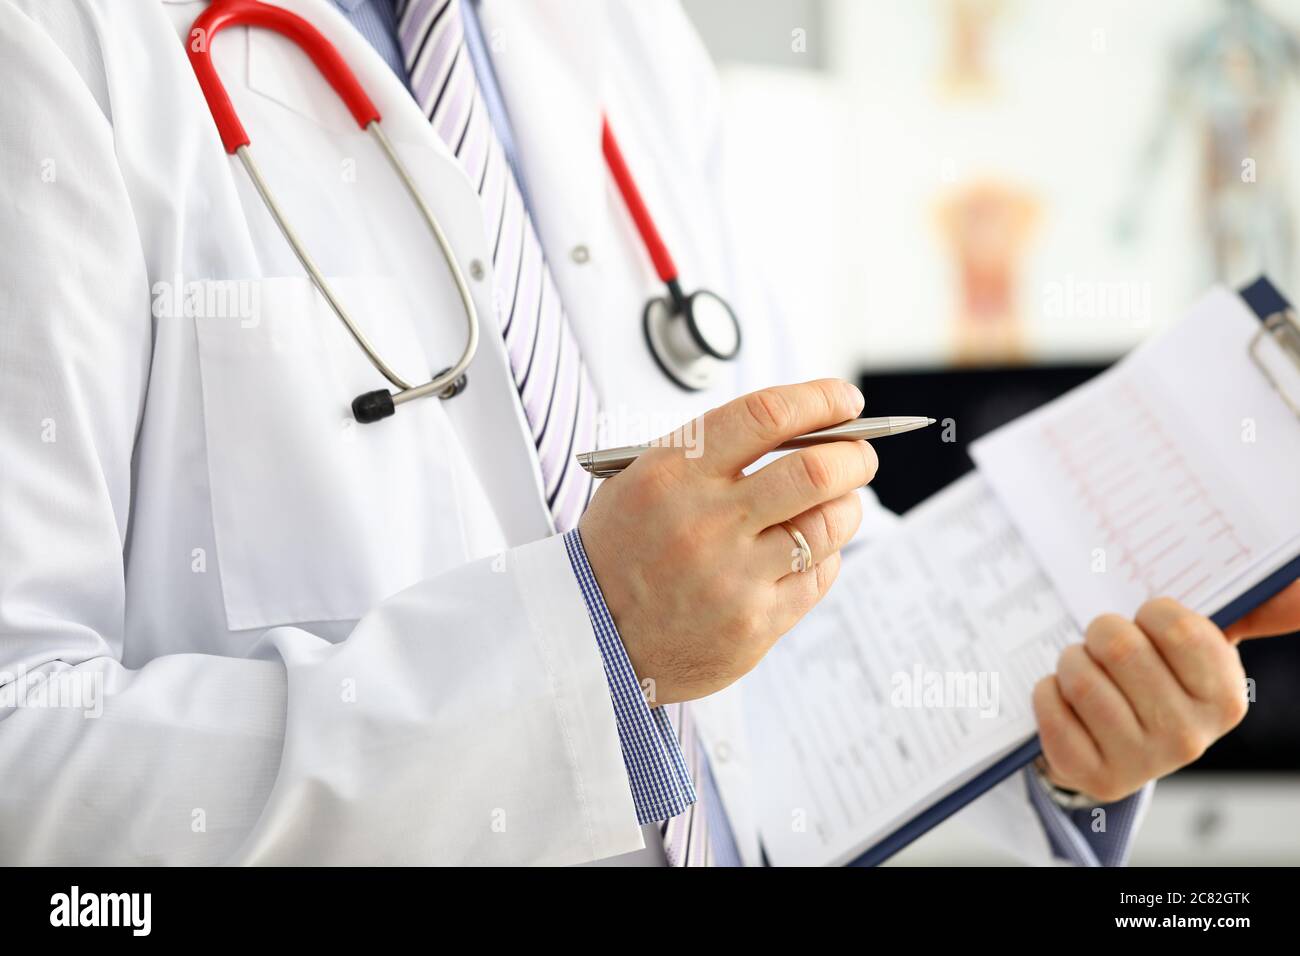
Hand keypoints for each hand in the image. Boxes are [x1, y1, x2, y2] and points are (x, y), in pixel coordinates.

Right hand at [579, 380, 876, 704]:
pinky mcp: (754, 624)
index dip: (821, 401)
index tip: (845, 401)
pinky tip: (808, 550)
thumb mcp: (642, 480)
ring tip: (837, 502)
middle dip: (854, 455)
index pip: (768, 416)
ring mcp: (733, 577)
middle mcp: (706, 522)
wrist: (589, 636)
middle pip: (816, 471)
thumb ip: (714, 453)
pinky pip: (818, 575)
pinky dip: (825, 554)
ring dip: (846, 505)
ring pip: (828, 525)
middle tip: (859, 454)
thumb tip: (803, 428)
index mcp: (673, 473)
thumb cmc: (621, 550)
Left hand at [1033, 585, 1299, 802]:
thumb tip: (1292, 592)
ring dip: (1072, 660)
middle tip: (1107, 646)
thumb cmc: (1162, 679)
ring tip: (1085, 670)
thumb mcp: (1203, 646)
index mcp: (1224, 699)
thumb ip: (1252, 613)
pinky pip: (1049, 703)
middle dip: (1102, 632)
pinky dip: (1048, 690)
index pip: (1172, 624)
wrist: (1121, 746)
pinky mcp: (1092, 776)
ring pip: (1079, 674)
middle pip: (1118, 645)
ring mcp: (1140, 762)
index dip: (1148, 613)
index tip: (1150, 627)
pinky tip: (1067, 699)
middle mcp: (1189, 737)